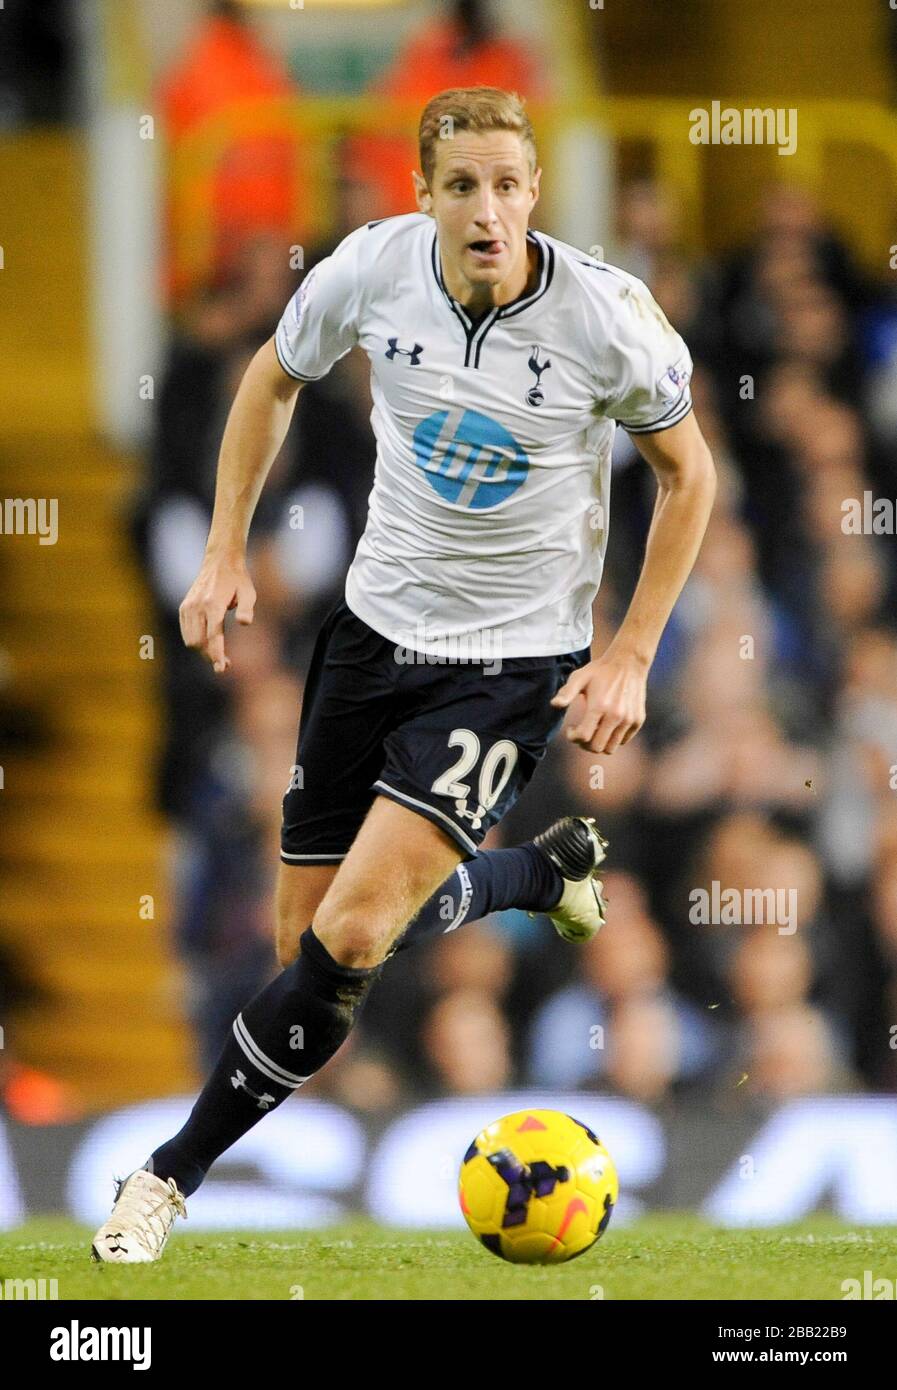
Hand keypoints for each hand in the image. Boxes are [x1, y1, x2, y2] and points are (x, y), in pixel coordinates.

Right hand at [178, 552, 255, 673]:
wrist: (220, 561)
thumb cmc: (238, 579)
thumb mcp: (249, 592)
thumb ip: (246, 608)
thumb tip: (244, 623)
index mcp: (213, 604)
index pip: (213, 636)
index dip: (217, 655)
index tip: (222, 669)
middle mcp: (197, 606)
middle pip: (199, 642)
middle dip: (211, 656)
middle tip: (227, 664)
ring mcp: (188, 607)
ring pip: (190, 640)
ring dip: (203, 651)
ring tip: (219, 655)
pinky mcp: (184, 607)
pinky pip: (186, 633)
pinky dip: (196, 642)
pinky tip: (209, 644)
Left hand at [551, 650, 647, 752]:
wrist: (629, 663)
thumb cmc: (600, 671)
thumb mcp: (579, 677)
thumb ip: (566, 692)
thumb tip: (554, 704)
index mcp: (599, 706)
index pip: (583, 736)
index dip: (573, 737)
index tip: (571, 729)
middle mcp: (616, 715)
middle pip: (596, 747)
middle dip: (584, 744)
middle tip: (581, 734)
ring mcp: (629, 719)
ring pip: (610, 748)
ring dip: (599, 743)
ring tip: (594, 731)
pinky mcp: (638, 720)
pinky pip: (623, 740)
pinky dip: (613, 738)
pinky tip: (608, 725)